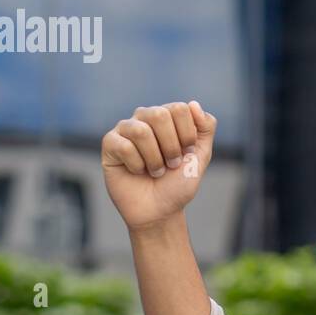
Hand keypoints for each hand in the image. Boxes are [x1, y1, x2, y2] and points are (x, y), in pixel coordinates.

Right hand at [101, 101, 216, 229]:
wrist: (160, 210)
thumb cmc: (178, 183)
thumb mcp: (201, 155)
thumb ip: (206, 127)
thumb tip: (193, 103)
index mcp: (168, 116)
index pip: (180, 108)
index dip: (187, 136)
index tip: (187, 154)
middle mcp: (145, 117)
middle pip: (159, 114)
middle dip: (171, 146)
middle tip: (171, 164)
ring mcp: (126, 129)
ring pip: (141, 131)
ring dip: (154, 158)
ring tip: (155, 171)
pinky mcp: (109, 143)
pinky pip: (124, 146)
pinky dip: (137, 165)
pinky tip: (137, 171)